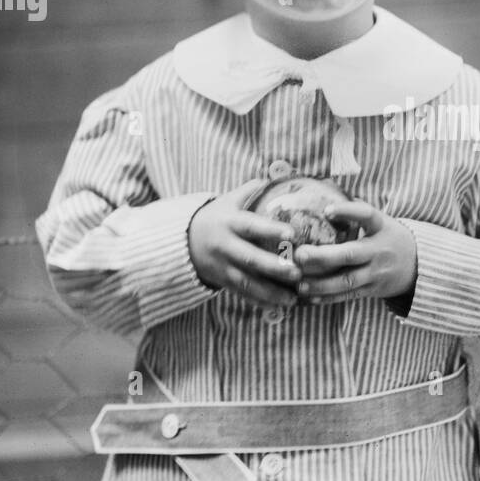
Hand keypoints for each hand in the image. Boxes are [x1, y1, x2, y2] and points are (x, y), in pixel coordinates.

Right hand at [187, 180, 301, 307]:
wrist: (182, 241)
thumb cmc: (216, 217)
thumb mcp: (228, 200)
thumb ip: (251, 190)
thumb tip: (279, 173)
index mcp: (229, 222)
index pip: (251, 226)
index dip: (270, 230)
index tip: (292, 234)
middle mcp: (224, 246)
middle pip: (250, 258)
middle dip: (274, 267)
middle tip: (297, 273)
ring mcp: (222, 266)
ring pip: (246, 282)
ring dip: (270, 292)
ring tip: (293, 299)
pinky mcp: (222, 282)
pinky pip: (242, 295)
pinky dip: (260, 303)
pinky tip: (279, 308)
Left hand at [292, 200, 417, 304]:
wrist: (418, 267)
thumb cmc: (390, 238)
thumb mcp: (382, 222)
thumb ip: (357, 212)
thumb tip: (325, 187)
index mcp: (381, 228)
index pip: (367, 215)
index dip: (348, 212)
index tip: (327, 211)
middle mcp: (379, 250)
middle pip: (351, 254)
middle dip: (324, 256)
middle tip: (300, 254)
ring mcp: (376, 273)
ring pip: (347, 280)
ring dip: (322, 283)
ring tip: (300, 282)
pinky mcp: (372, 290)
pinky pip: (348, 295)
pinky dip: (329, 298)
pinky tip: (310, 297)